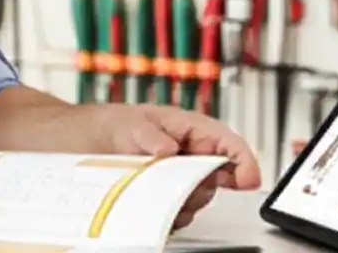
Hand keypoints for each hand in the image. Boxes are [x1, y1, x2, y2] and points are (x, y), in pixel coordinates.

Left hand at [95, 103, 260, 228]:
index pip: (230, 145)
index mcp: (193, 130)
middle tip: (177, 180)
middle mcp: (192, 156)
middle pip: (219, 178)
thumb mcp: (131, 124)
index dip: (245, 162)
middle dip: (202, 184)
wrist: (89, 142)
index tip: (248, 180)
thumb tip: (168, 149)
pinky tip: (149, 199)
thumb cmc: (117, 125)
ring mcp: (182, 178)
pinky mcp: (169, 197)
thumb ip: (150, 135)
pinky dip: (168, 212)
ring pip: (199, 198)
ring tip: (153, 183)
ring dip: (181, 198)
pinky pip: (181, 213)